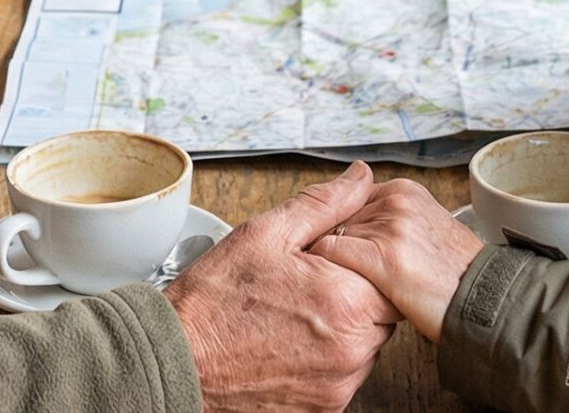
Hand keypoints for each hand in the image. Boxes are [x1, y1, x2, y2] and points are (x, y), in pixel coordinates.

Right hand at [166, 162, 402, 411]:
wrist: (177, 363)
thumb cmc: (213, 303)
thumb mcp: (266, 234)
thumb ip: (324, 204)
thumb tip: (360, 179)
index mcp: (345, 301)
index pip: (391, 277)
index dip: (365, 264)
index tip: (337, 263)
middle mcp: (350, 351)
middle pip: (381, 315)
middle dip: (354, 297)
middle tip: (308, 288)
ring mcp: (337, 386)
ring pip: (363, 348)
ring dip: (341, 331)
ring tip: (294, 318)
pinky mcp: (323, 410)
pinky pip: (341, 379)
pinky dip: (324, 363)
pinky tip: (289, 346)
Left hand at [309, 178, 481, 342]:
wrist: (483, 302)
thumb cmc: (454, 274)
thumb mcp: (425, 227)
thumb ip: (390, 215)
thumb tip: (356, 211)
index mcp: (405, 191)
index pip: (348, 198)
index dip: (339, 224)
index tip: (339, 246)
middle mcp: (396, 202)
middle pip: (338, 215)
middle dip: (332, 240)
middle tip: (336, 267)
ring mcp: (391, 228)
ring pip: (332, 232)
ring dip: (326, 256)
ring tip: (334, 278)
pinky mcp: (383, 258)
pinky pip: (332, 252)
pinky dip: (324, 266)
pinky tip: (333, 283)